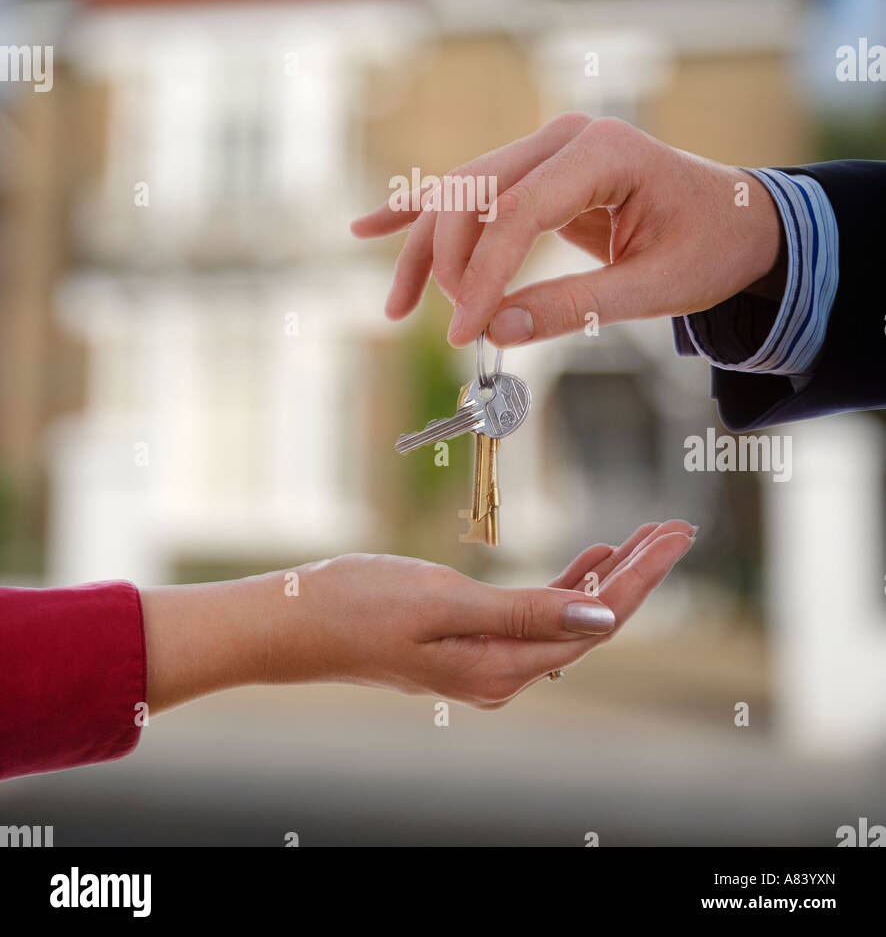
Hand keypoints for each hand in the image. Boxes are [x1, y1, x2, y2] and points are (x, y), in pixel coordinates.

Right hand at [142, 521, 693, 711]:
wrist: (294, 622)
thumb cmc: (359, 603)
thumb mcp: (443, 602)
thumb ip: (524, 614)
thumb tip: (603, 622)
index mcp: (501, 666)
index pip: (594, 622)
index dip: (639, 578)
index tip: (676, 535)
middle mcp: (502, 672)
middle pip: (591, 621)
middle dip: (637, 573)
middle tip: (677, 527)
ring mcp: (485, 659)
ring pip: (568, 616)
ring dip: (607, 575)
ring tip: (645, 535)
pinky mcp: (468, 641)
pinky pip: (537, 615)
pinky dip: (568, 585)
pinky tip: (588, 559)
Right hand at [351, 113, 784, 346]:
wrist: (741, 218)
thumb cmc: (709, 246)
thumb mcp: (654, 287)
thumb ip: (576, 306)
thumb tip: (497, 330)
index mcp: (602, 149)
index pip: (517, 211)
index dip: (483, 275)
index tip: (463, 332)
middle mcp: (566, 135)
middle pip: (475, 192)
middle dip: (452, 264)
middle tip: (456, 325)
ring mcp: (547, 146)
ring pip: (463, 192)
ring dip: (427, 248)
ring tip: (395, 305)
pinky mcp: (536, 167)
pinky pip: (470, 188)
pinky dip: (421, 209)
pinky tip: (368, 226)